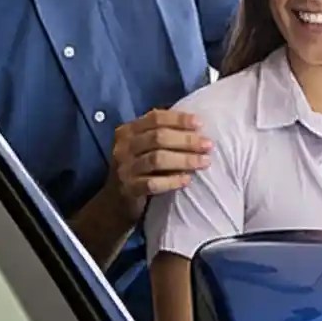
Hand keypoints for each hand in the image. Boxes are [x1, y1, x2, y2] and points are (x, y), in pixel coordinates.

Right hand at [105, 108, 212, 223]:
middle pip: (158, 137)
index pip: (155, 118)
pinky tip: (187, 180)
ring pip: (157, 159)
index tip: (200, 123)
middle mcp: (123, 147)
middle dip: (186, 140)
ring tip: (204, 162)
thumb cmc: (137, 167)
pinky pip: (153, 183)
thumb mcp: (141, 146)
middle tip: (208, 145)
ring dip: (184, 159)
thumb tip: (195, 125)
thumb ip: (159, 132)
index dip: (178, 119)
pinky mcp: (128, 189)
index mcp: (127, 131)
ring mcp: (124, 169)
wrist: (114, 202)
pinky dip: (172, 181)